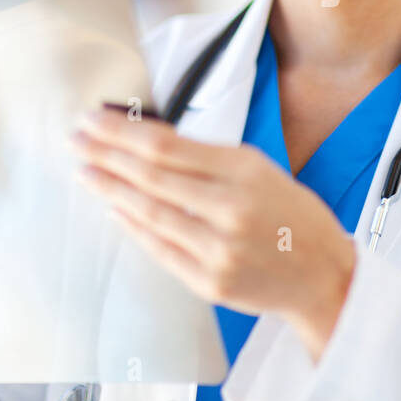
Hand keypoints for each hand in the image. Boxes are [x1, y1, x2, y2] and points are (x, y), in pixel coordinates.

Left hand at [68, 107, 356, 361]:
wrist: (324, 275)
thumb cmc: (291, 216)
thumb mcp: (259, 169)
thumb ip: (207, 158)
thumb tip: (147, 141)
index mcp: (244, 170)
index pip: (167, 144)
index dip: (122, 131)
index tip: (93, 119)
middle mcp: (231, 208)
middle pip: (151, 174)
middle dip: (106, 154)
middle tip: (76, 140)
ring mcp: (219, 248)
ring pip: (149, 212)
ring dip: (110, 189)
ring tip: (86, 172)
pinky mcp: (211, 281)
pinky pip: (160, 249)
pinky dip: (132, 227)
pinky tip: (114, 209)